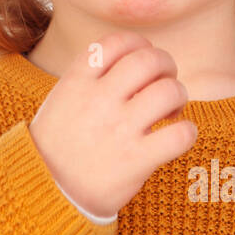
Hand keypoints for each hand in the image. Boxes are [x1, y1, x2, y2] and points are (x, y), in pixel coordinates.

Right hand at [28, 31, 197, 219]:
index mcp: (77, 82)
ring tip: (171, 110)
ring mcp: (118, 130)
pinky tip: (177, 135)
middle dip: (166, 65)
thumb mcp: (62, 99)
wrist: (46, 192)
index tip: (144, 57)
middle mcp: (98, 100)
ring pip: (169, 91)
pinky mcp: (136, 161)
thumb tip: (134, 59)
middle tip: (165, 81)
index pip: (117, 43)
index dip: (139, 44)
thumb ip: (92, 77)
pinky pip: (180, 134)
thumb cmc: (58, 144)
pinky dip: (187, 131)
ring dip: (178, 96)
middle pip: (148, 60)